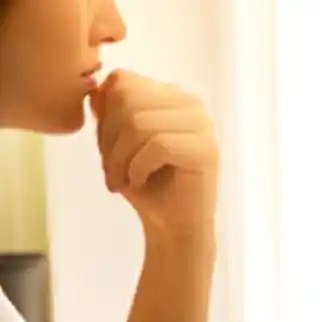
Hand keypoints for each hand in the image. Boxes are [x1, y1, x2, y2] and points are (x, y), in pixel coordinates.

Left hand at [90, 70, 219, 242]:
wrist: (172, 226)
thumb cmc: (146, 184)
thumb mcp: (115, 141)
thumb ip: (107, 111)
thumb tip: (95, 89)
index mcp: (172, 95)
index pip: (123, 81)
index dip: (104, 115)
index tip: (106, 149)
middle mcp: (192, 104)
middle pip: (128, 98)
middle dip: (109, 138)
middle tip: (111, 170)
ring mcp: (204, 126)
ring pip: (140, 122)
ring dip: (119, 157)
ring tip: (121, 180)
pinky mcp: (207, 151)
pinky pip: (158, 145)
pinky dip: (138, 167)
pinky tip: (140, 181)